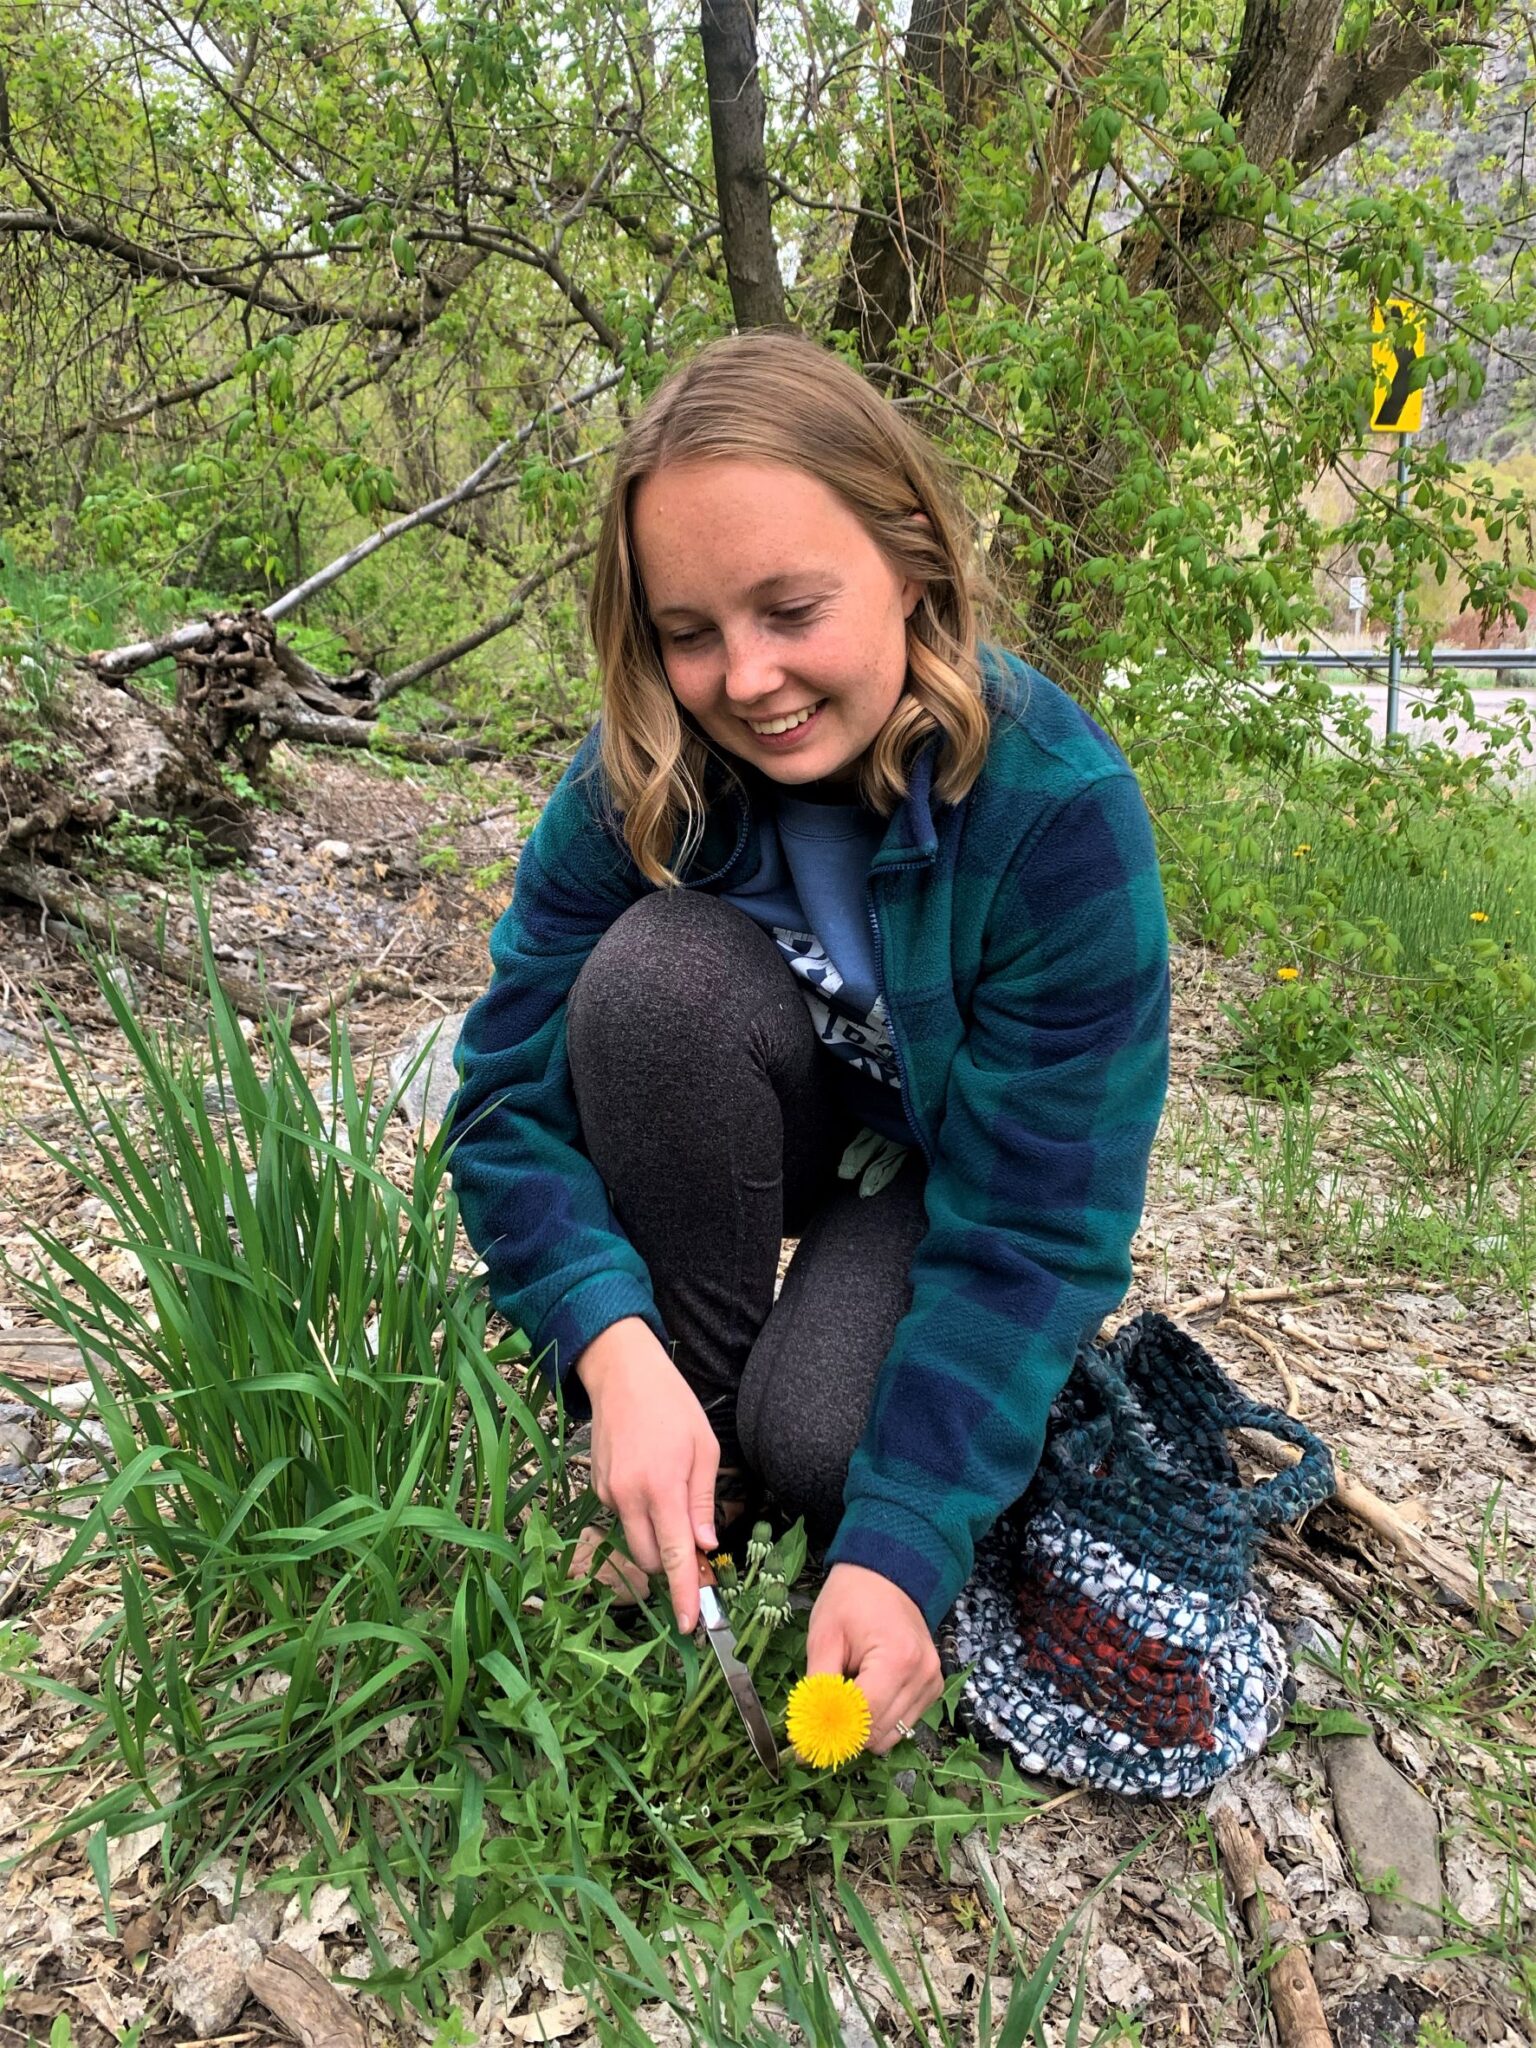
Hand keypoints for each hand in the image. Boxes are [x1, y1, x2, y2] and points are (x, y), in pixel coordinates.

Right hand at [574, 1317, 720, 1633]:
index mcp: (662, 1489)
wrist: (622, 1374)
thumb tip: (705, 1547)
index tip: (692, 1624)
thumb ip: (702, 1503)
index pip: (673, 1557)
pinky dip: (640, 1514)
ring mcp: (609, 1493)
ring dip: (655, 1537)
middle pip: (649, 1559)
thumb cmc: (672, 1406)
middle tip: (696, 1551)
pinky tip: (651, 1479)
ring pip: (634, 1539)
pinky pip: (623, 1516)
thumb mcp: (704, 1450)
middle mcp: (630, 1497)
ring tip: (672, 1496)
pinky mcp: (598, 1487)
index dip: (684, 1594)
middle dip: (670, 1566)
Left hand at [805, 1562, 942, 1753]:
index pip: (864, 1718)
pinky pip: (903, 1724)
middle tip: (820, 1715)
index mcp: (897, 1659)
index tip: (804, 1741)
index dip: (832, 1732)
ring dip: (864, 1727)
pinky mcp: (933, 1688)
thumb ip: (818, 1688)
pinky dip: (881, 1719)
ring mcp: (932, 1683)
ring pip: (892, 1735)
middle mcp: (922, 1675)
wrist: (885, 1575)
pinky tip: (866, 1692)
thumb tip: (807, 1733)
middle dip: (846, 1731)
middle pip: (879, 1733)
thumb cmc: (851, 1599)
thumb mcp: (824, 1637)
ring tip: (846, 1696)